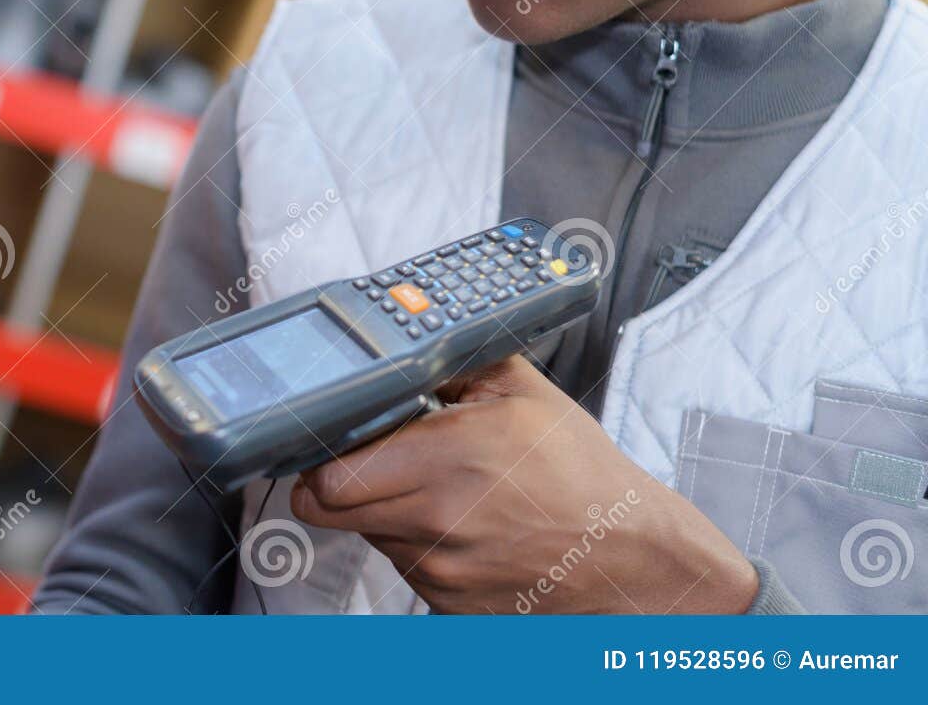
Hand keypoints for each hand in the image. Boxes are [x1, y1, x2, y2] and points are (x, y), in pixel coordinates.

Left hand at [290, 355, 757, 613]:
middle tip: (365, 459)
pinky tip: (456, 523)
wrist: (630, 555)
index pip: (329, 474)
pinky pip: (400, 564)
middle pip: (328, 508)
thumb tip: (399, 348)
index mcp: (449, 457)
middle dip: (334, 480)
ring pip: (364, 533)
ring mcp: (440, 568)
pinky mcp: (447, 603)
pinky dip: (413, 542)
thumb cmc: (580, 472)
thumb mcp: (521, 391)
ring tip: (433, 488)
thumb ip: (452, 363)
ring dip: (379, 509)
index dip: (322, 453)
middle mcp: (437, 518)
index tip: (334, 438)